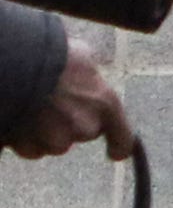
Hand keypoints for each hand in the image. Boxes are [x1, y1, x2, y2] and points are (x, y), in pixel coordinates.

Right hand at [8, 40, 132, 160]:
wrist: (15, 64)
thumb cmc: (49, 54)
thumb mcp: (80, 57)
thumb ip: (88, 78)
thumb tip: (84, 78)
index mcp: (105, 104)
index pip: (123, 137)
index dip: (119, 146)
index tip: (115, 153)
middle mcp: (85, 127)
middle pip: (78, 135)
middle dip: (66, 124)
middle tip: (48, 102)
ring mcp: (56, 140)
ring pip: (50, 144)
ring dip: (41, 133)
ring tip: (29, 107)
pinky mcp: (29, 146)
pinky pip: (27, 149)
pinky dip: (21, 139)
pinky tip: (17, 118)